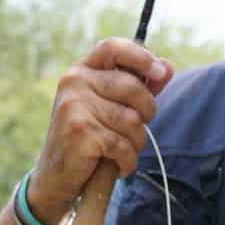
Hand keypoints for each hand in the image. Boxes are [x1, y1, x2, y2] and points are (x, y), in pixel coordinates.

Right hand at [27, 38, 173, 222]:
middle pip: (133, 87)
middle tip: (137, 130)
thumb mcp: (112, 108)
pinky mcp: (80, 131)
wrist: (56, 177)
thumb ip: (139, 87)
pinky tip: (118, 165)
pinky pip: (123, 145)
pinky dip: (127, 161)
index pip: (113, 48)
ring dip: (136, 142)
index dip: (141, 56)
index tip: (160, 72)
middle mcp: (74, 82)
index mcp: (82, 71)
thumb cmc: (89, 140)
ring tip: (122, 150)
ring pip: (132, 120)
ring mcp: (75, 105)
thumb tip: (167, 67)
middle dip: (147, 112)